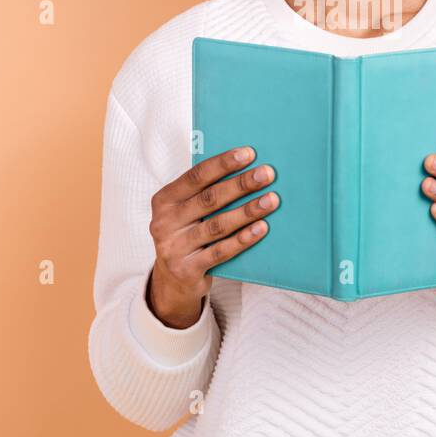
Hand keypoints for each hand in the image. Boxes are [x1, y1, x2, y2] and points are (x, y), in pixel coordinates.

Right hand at [146, 145, 279, 328]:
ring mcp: (174, 248)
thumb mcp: (185, 212)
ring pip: (217, 225)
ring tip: (271, 200)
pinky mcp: (187, 270)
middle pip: (209, 199)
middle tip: (267, 174)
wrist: (172, 282)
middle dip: (241, 184)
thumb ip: (205, 193)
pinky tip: (262, 228)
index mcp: (164, 200)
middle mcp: (164, 223)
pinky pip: (220, 251)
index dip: (223, 163)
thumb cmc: (188, 235)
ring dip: (247, 211)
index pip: (195, 176)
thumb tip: (247, 169)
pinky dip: (243, 239)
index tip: (248, 153)